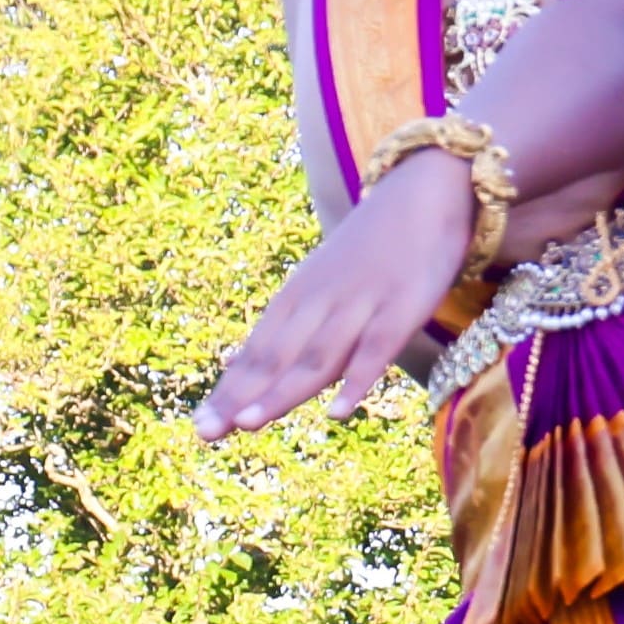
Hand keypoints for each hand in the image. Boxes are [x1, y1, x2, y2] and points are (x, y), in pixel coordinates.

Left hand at [202, 160, 473, 439]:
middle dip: (240, 396)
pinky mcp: (401, 309)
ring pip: (316, 356)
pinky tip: (339, 412)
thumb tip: (232, 363)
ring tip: (248, 424)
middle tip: (205, 433)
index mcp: (298, 297)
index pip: (257, 352)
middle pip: (276, 358)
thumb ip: (282, 327)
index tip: (199, 427)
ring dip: (282, 391)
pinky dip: (357, 380)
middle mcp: (320, 302)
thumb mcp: (317, 281)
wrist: (425, 190)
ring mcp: (360, 305)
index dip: (229, 390)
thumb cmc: (370, 248)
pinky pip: (376, 350)